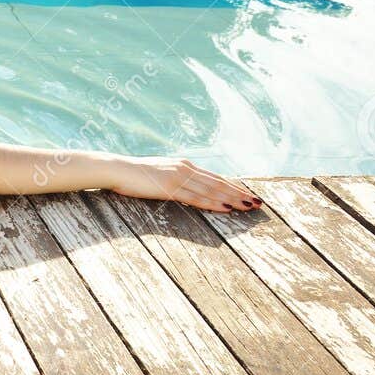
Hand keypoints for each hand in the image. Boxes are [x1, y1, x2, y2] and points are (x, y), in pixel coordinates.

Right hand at [107, 155, 261, 212]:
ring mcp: (178, 177)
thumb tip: (180, 187)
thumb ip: (170, 179)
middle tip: (259, 203)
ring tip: (250, 207)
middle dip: (240, 193)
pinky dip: (214, 203)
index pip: (214, 178)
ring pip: (212, 191)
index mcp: (183, 165)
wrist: (115, 168)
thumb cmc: (131, 174)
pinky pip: (197, 198)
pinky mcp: (169, 188)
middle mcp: (185, 169)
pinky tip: (227, 209)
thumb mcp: (155, 175)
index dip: (233, 186)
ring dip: (233, 199)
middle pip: (218, 183)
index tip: (247, 194)